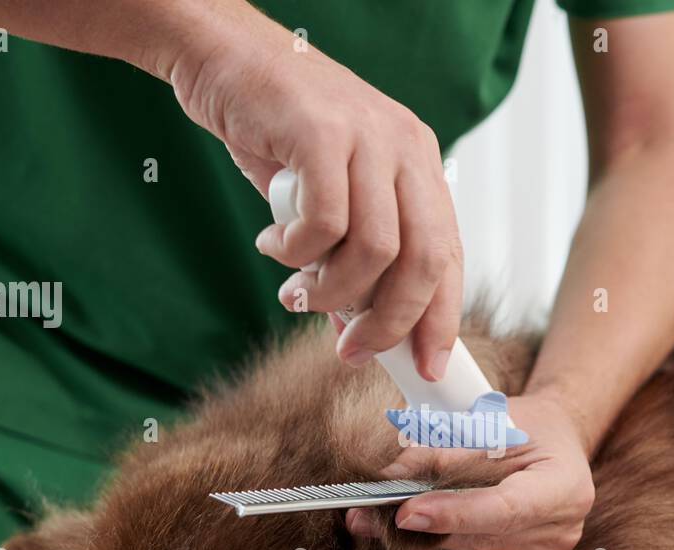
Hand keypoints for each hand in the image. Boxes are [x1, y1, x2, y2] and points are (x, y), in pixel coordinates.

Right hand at [161, 1, 462, 380]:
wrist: (223, 57)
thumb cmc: (277, 132)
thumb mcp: (330, 196)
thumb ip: (351, 255)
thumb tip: (358, 329)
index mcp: (419, 164)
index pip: (450, 256)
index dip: (441, 319)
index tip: (427, 368)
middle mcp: (405, 148)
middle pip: (424, 262)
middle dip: (389, 323)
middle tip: (352, 351)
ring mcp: (367, 137)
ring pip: (375, 252)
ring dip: (331, 292)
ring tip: (296, 290)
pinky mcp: (322, 133)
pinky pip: (324, 224)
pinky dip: (297, 252)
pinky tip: (274, 243)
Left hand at [346, 393, 595, 549]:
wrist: (552, 441)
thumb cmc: (518, 426)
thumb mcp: (482, 423)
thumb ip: (436, 454)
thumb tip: (380, 483)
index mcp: (561, 486)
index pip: (506, 509)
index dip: (453, 515)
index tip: (404, 514)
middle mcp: (558, 534)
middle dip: (423, 541)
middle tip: (369, 521)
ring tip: (389, 548)